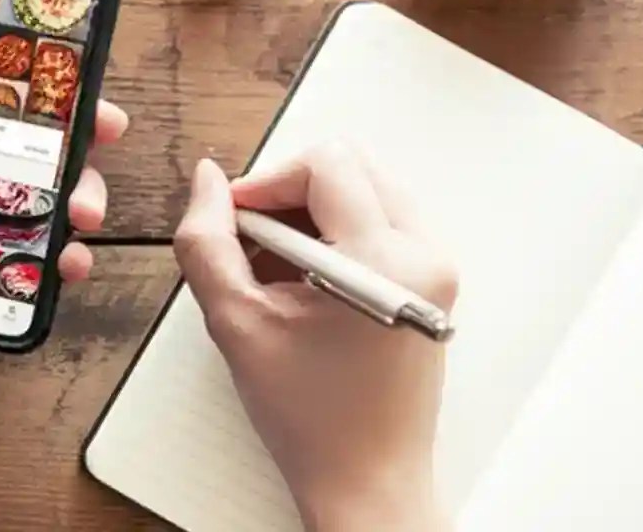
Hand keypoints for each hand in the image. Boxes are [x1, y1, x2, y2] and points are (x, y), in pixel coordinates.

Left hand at [0, 9, 129, 423]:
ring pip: (38, 202)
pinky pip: (30, 266)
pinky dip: (61, 261)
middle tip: (106, 128)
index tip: (62, 62)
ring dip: (78, 194)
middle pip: (20, 144)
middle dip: (72, 132)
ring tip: (84, 210)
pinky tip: (70, 261)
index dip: (16, 75)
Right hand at [174, 144, 457, 531]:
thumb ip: (207, 242)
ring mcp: (435, 267)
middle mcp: (424, 254)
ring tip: (271, 266)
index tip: (233, 218)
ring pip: (365, 189)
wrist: (366, 479)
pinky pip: (380, 222)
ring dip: (309, 212)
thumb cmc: (310, 417)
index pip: (326, 164)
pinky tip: (299, 279)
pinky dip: (333, 232)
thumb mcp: (237, 322)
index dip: (266, 180)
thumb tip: (207, 181)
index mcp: (385, 260)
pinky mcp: (430, 282)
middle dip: (289, 191)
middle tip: (250, 239)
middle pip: (350, 166)